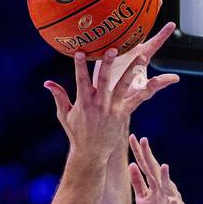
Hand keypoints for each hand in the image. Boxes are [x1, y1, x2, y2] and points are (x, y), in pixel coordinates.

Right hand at [45, 24, 179, 162]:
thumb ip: (59, 96)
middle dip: (108, 64)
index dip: (80, 66)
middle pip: (104, 80)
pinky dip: (147, 90)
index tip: (79, 52)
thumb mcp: (64, 115)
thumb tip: (47, 82)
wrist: (91, 154)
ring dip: (132, 71)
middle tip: (113, 49)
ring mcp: (112, 109)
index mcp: (83, 101)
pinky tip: (155, 80)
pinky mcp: (123, 114)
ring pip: (123, 86)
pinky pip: (137, 100)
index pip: (81, 79)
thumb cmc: (77, 133)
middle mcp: (99, 103)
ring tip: (141, 57)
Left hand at [128, 134, 187, 203]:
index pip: (144, 165)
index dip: (138, 152)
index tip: (132, 137)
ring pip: (169, 186)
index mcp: (154, 183)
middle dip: (149, 156)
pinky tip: (173, 201)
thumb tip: (131, 165)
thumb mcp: (143, 198)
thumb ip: (137, 183)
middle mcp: (164, 187)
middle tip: (143, 140)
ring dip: (166, 177)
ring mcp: (172, 198)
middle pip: (155, 169)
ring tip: (163, 167)